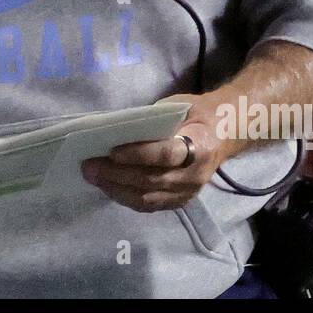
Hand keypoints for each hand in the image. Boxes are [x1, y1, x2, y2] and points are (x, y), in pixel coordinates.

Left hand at [81, 94, 230, 212]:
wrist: (223, 134)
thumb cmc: (195, 115)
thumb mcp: (178, 106)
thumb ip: (153, 120)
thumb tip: (116, 129)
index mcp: (200, 145)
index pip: (166, 155)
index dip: (138, 155)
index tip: (112, 151)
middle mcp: (196, 175)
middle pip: (152, 180)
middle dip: (117, 174)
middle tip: (89, 166)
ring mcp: (189, 192)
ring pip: (148, 198)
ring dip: (116, 189)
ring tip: (93, 177)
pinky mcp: (180, 202)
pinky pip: (150, 205)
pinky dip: (126, 197)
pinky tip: (108, 187)